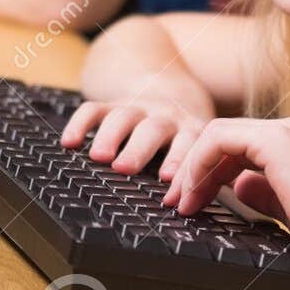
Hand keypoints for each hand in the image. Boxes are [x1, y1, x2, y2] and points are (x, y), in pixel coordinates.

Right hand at [59, 89, 214, 179]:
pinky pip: (93, 109)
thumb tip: (222, 203)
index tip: (168, 179)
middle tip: (124, 169)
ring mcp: (137, 107)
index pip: (188, 142)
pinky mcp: (112, 103)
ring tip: (98, 157)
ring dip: (109, 136)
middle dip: (138, 149)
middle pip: (153, 129)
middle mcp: (164, 116)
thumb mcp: (204, 144)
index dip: (178, 159)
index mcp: (191, 128)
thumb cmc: (188, 133)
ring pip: (123, 117)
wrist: (171, 86)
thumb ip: (209, 169)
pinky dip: (79, 124)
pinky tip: (68, 143)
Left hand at [162, 116, 289, 265]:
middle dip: (191, 170)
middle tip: (172, 202)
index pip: (234, 147)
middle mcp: (287, 130)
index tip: (189, 203)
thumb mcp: (287, 209)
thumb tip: (237, 187)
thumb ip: (262, 193)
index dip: (206, 174)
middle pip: (220, 138)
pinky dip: (199, 164)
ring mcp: (281, 131)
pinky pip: (218, 139)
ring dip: (191, 169)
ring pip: (215, 135)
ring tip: (180, 203)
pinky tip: (193, 193)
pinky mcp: (274, 140)